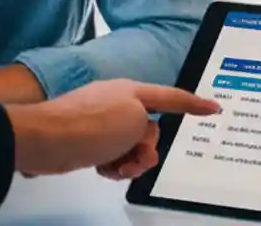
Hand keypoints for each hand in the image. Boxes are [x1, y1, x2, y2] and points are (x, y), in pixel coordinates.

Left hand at [7, 79, 219, 176]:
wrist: (47, 141)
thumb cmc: (92, 125)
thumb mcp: (136, 121)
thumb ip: (148, 128)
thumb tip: (135, 141)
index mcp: (132, 91)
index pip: (172, 97)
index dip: (194, 104)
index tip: (213, 108)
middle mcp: (119, 103)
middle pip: (150, 131)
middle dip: (147, 150)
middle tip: (135, 159)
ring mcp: (102, 122)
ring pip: (132, 147)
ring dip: (129, 162)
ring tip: (115, 167)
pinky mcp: (88, 140)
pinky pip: (114, 155)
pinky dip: (113, 166)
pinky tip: (103, 169)